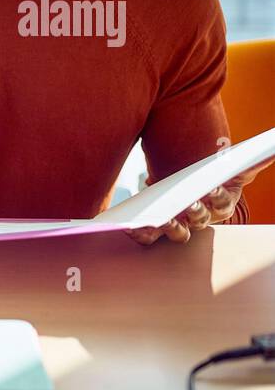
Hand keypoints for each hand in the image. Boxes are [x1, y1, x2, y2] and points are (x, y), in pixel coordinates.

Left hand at [127, 158, 270, 245]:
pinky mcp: (158, 230)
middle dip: (196, 213)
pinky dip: (141, 235)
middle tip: (189, 205)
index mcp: (219, 205)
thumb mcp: (228, 169)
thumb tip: (270, 151)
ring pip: (178, 233)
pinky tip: (129, 227)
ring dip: (169, 229)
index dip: (219, 197)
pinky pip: (150, 238)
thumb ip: (248, 164)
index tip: (214, 188)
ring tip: (157, 221)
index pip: (223, 204)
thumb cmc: (210, 179)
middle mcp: (201, 219)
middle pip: (200, 220)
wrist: (184, 187)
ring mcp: (180, 226)